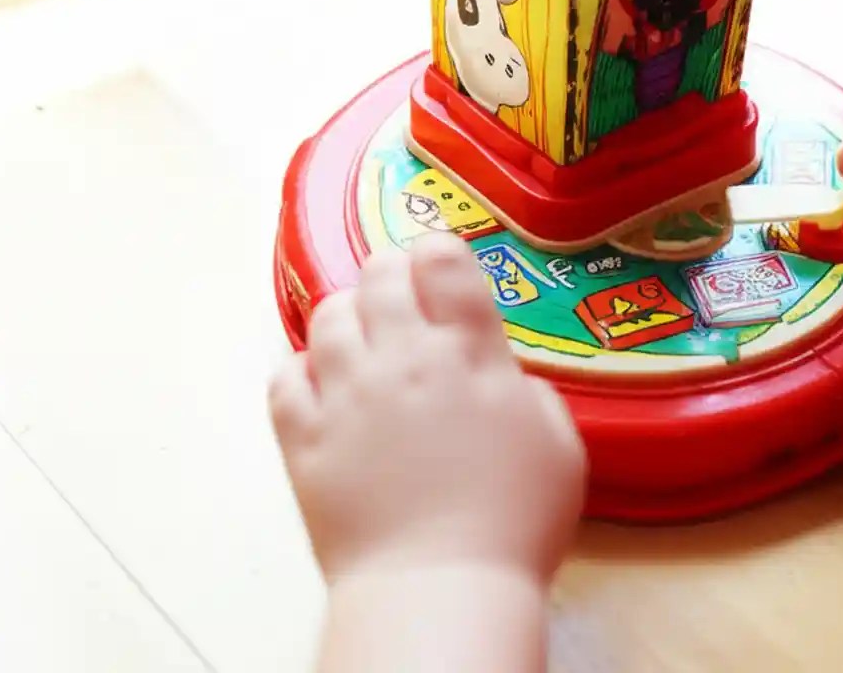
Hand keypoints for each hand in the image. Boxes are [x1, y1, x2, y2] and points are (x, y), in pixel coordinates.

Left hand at [268, 233, 586, 584]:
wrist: (439, 588)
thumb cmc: (514, 523)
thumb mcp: (558, 444)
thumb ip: (521, 389)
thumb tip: (492, 371)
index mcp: (467, 354)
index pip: (442, 260)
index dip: (440, 254)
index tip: (442, 272)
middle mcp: (400, 359)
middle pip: (379, 274)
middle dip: (391, 276)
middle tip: (403, 302)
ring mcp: (344, 395)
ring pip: (327, 316)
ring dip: (347, 317)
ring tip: (363, 343)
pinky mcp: (301, 436)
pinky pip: (284, 376)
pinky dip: (301, 371)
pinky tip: (322, 387)